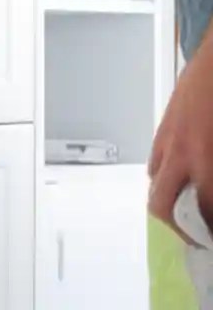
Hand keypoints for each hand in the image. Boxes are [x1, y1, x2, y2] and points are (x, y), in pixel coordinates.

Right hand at [149, 46, 212, 244]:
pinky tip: (184, 172)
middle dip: (180, 228)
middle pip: (162, 205)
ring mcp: (169, 138)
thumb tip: (212, 190)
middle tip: (199, 234)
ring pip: (154, 182)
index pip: (201, 211)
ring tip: (189, 206)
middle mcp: (181, 154)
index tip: (209, 238)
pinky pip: (156, 159)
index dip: (204, 230)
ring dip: (169, 200)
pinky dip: (165, 174)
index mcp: (205, 160)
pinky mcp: (165, 125)